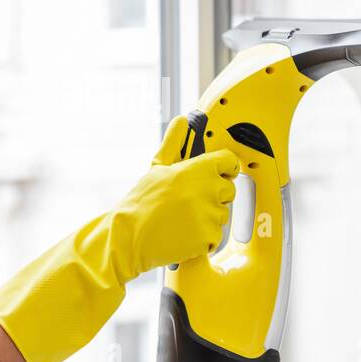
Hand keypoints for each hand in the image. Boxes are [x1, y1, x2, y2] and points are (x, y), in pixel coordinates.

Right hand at [108, 114, 240, 281]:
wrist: (130, 235)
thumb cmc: (142, 202)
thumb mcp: (158, 166)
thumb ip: (174, 141)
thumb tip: (181, 120)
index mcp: (199, 168)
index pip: (230, 161)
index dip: (225, 168)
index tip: (219, 175)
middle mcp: (209, 189)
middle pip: (229, 190)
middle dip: (214, 197)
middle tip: (189, 202)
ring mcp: (210, 214)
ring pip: (222, 216)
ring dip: (207, 220)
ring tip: (182, 220)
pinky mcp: (209, 237)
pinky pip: (215, 238)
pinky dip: (203, 241)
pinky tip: (184, 235)